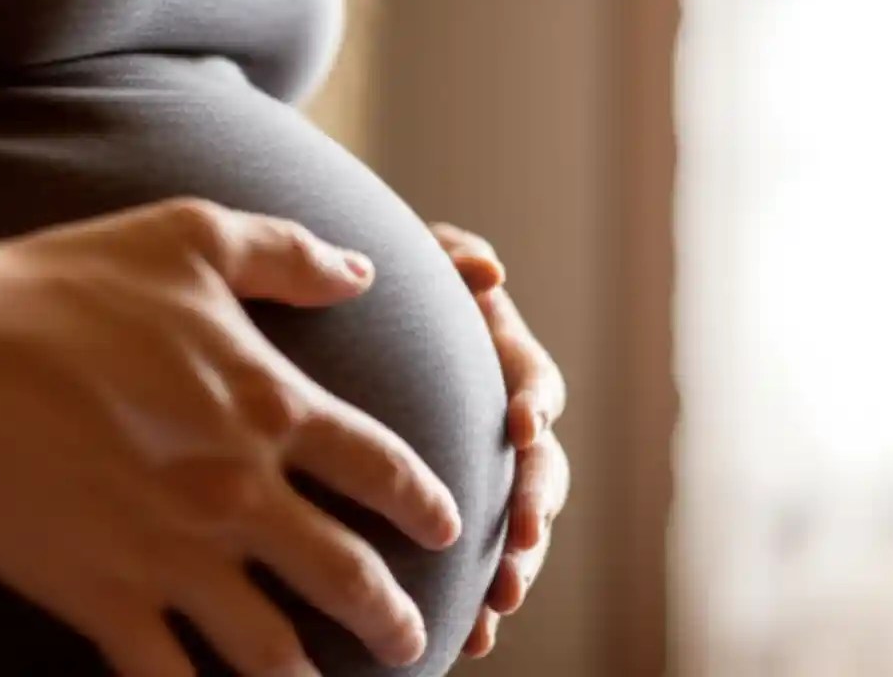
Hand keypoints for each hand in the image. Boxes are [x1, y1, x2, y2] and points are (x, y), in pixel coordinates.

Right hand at [0, 199, 461, 676]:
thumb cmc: (69, 284)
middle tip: (413, 636)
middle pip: (344, 573)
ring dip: (309, 676)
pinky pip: (165, 676)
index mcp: (270, 408)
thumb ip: (290, 254)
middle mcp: (237, 491)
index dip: (424, 502)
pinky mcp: (102, 594)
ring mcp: (173, 552)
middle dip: (390, 613)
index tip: (448, 528)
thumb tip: (364, 270)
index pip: (380, 468)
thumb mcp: (195, 237)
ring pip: (268, 643)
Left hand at [430, 223, 569, 657]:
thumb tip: (490, 273)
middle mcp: (505, 424)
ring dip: (515, 566)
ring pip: (515, 525)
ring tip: (498, 606)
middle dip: (534, 509)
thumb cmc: (391, 291)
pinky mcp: (453, 512)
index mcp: (505, 365)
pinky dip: (477, 597)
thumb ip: (452, 256)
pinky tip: (466, 637)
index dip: (535, 405)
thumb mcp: (418, 261)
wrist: (351, 337)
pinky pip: (475, 558)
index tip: (521, 426)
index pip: (536, 386)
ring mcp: (485, 473)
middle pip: (541, 470)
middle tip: (519, 543)